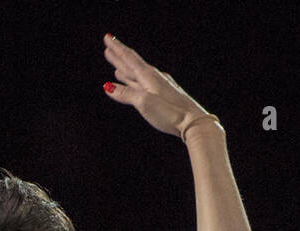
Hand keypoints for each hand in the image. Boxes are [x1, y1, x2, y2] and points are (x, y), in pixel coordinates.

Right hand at [102, 34, 218, 140]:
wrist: (192, 122)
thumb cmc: (169, 112)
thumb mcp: (144, 103)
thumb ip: (126, 94)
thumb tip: (108, 87)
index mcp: (148, 76)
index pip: (129, 59)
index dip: (117, 49)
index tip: (107, 38)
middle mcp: (154, 78)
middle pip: (132, 65)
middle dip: (119, 58)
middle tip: (108, 48)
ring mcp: (160, 87)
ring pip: (138, 76)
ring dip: (127, 71)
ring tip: (117, 68)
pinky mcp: (164, 97)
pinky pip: (144, 86)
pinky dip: (136, 84)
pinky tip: (135, 85)